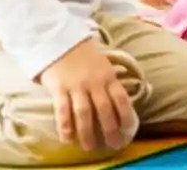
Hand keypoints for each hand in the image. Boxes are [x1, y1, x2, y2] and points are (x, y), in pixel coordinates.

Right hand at [38, 38, 133, 152]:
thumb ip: (110, 79)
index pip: (121, 98)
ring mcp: (76, 85)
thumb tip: (121, 97)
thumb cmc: (83, 54)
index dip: (126, 114)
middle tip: (113, 144)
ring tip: (89, 147)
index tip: (128, 129)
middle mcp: (94, 82)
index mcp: (108, 76)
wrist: (58, 39)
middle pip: (104, 109)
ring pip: (84, 113)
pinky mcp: (58, 88)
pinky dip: (65, 126)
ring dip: (87, 132)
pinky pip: (62, 110)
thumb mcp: (103, 63)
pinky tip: (68, 138)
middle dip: (110, 129)